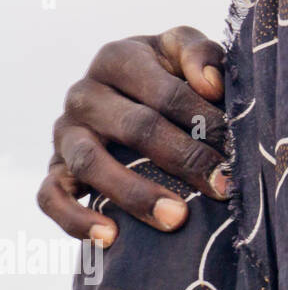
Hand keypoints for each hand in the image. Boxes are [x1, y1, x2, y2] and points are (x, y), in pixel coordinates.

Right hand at [37, 27, 230, 245]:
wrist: (130, 96)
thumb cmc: (169, 73)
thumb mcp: (185, 50)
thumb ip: (202, 53)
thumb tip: (211, 83)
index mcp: (118, 58)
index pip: (166, 92)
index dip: (204, 120)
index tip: (235, 148)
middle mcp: (84, 93)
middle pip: (135, 128)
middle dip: (183, 160)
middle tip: (222, 186)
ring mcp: (65, 132)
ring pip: (91, 163)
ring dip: (135, 194)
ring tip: (177, 219)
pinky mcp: (54, 167)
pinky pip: (51, 197)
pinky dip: (76, 219)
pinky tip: (110, 238)